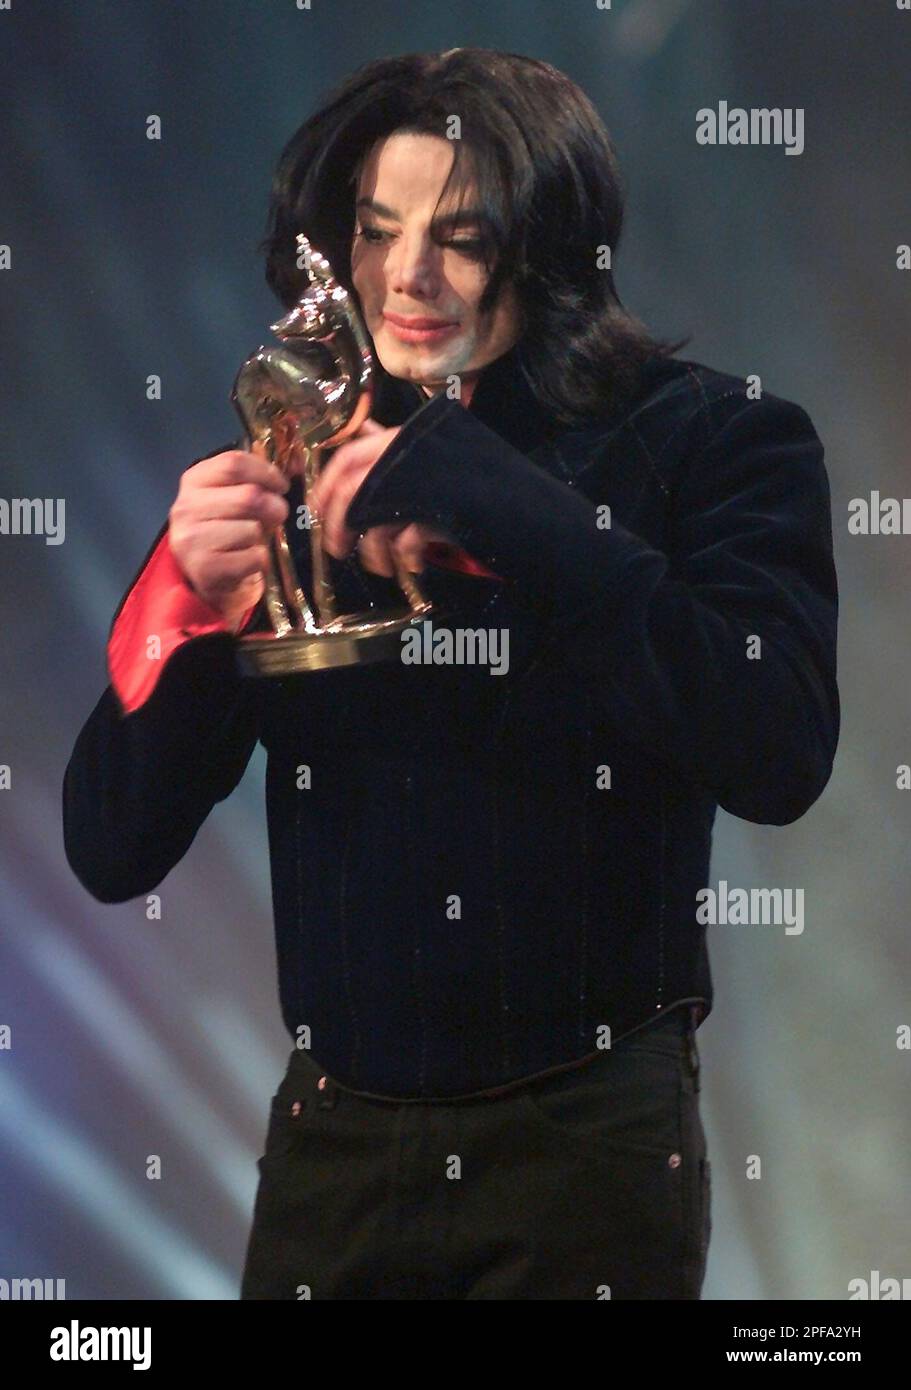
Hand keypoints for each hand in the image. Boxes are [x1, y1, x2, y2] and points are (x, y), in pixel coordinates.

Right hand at [168, 444, 289, 628]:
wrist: (206, 577)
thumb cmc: (227, 530)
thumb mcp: (234, 496)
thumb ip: (259, 478)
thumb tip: (296, 462)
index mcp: (193, 481)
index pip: (233, 463)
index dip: (266, 472)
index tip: (281, 485)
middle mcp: (186, 507)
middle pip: (249, 496)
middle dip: (275, 507)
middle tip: (278, 515)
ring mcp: (192, 540)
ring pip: (252, 529)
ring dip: (263, 537)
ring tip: (252, 541)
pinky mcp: (205, 569)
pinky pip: (254, 557)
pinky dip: (260, 561)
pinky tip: (247, 561)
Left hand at [309, 418, 454, 576]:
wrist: (506, 497)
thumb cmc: (460, 477)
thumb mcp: (422, 454)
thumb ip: (389, 443)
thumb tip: (360, 430)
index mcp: (397, 441)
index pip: (347, 457)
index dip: (325, 484)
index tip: (315, 510)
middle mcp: (404, 460)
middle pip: (352, 491)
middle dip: (338, 527)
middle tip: (337, 550)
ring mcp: (419, 488)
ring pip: (376, 524)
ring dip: (374, 553)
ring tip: (381, 566)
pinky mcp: (435, 514)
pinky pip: (407, 541)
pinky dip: (406, 558)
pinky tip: (413, 565)